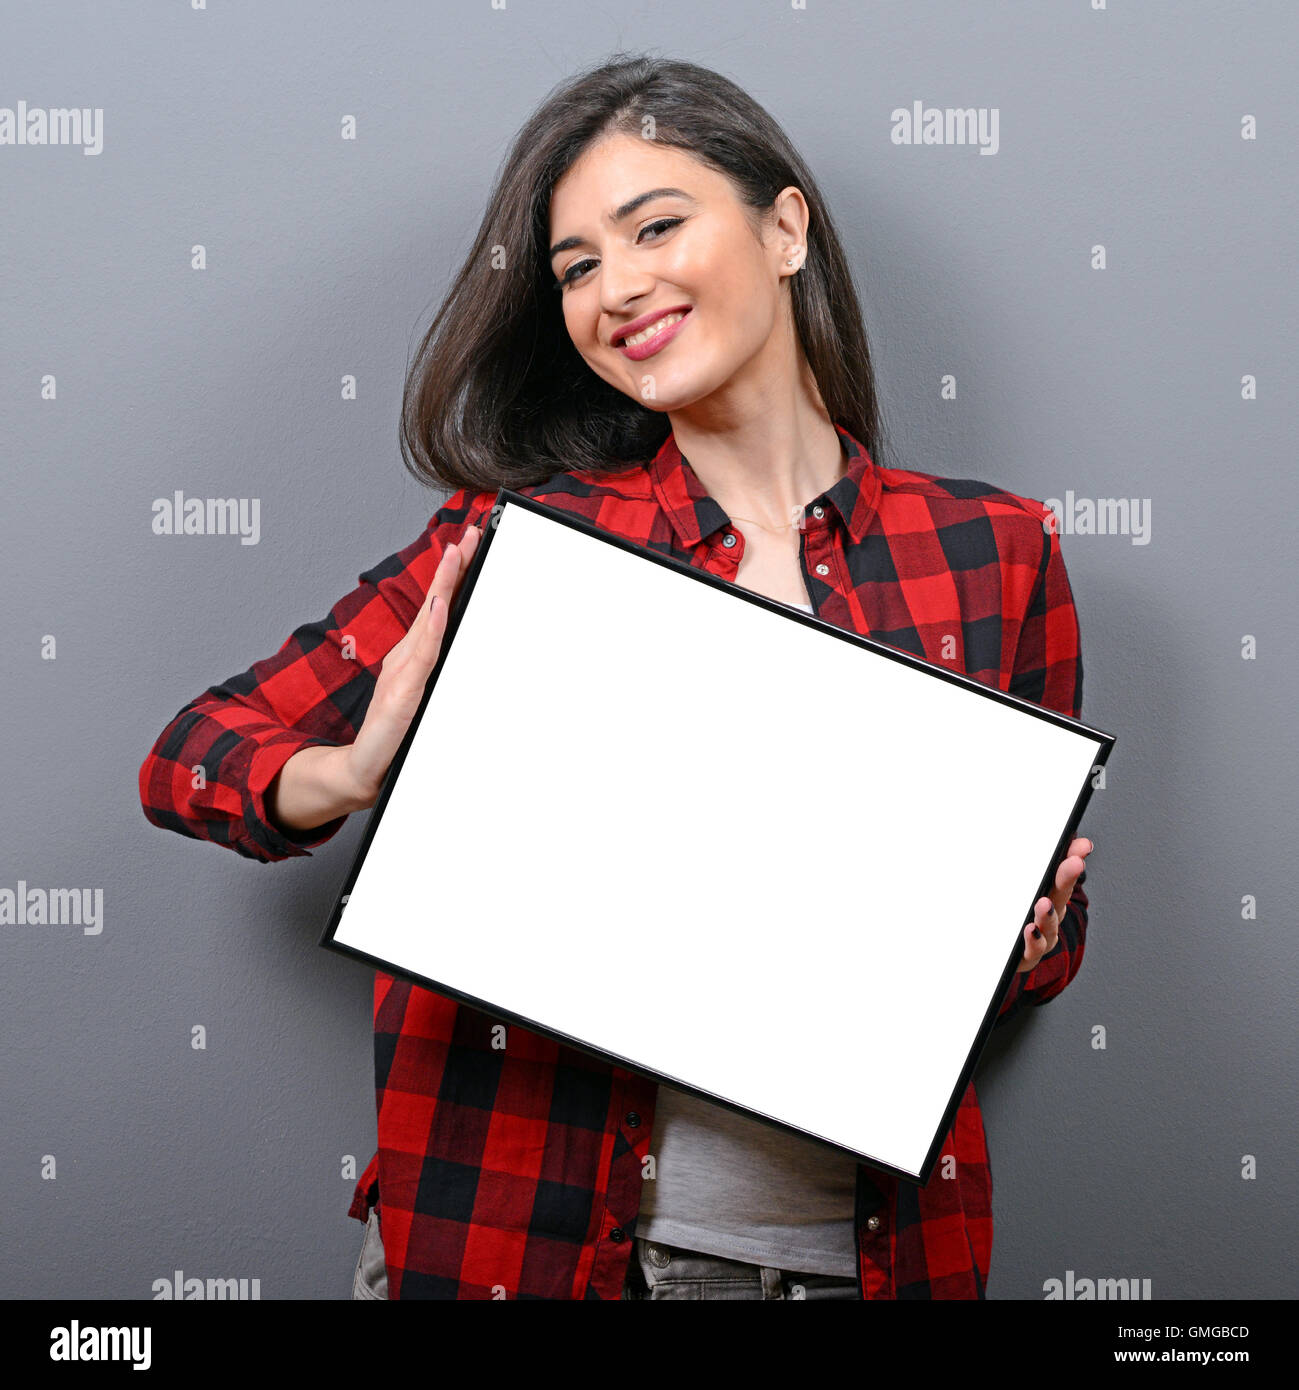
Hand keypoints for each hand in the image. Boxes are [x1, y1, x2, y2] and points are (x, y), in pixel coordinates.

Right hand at [342, 525, 482, 806]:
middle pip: (435, 604)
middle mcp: (408, 657)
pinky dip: (431, 630)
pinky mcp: (402, 694)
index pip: (439, 608)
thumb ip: (439, 673)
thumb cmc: (396, 735)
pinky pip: (422, 657)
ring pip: (429, 621)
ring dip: (444, 586)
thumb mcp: (425, 698)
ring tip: (457, 554)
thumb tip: (463, 646)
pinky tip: (440, 607)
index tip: (471, 544)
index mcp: (416, 656)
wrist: (365, 769)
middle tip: (471, 534)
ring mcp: (402, 672)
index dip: (454, 576)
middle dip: (453, 568)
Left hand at [1016, 836, 1092, 973]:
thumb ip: (1023, 864)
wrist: (998, 953)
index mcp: (1048, 894)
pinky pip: (1033, 949)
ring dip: (1048, 913)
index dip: (1072, 857)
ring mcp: (1042, 936)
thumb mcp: (1017, 885)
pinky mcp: (1026, 954)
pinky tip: (1031, 929)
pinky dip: (1034, 940)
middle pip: (1060, 895)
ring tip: (1044, 902)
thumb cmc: (1010, 915)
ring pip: (1049, 925)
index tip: (1082, 844)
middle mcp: (1049, 915)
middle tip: (1073, 863)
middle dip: (1067, 878)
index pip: (1062, 873)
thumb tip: (1021, 832)